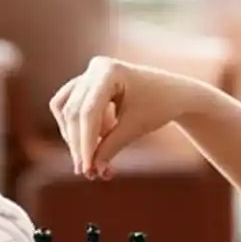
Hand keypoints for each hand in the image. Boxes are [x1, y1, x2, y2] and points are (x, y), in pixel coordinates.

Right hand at [50, 57, 198, 177]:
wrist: (173, 94)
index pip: (88, 112)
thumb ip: (111, 147)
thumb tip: (91, 170)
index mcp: (109, 71)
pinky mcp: (86, 86)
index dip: (85, 143)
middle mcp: (95, 68)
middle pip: (74, 112)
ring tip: (93, 162)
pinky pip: (70, 109)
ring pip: (67, 111)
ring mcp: (89, 75)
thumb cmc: (159, 106)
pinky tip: (97, 143)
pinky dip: (79, 129)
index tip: (88, 169)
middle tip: (89, 173)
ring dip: (75, 138)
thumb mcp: (135, 127)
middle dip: (79, 145)